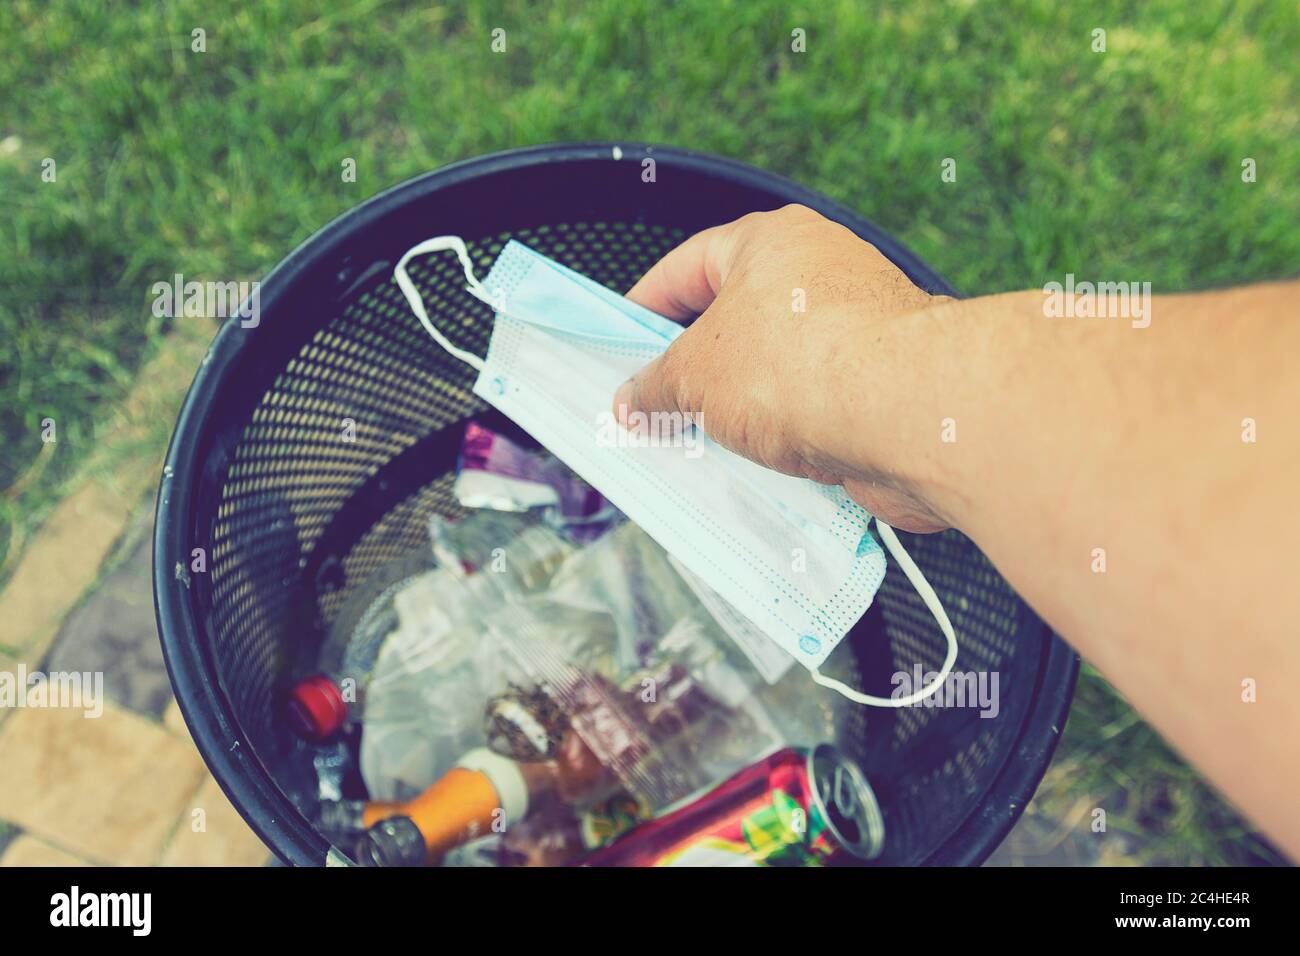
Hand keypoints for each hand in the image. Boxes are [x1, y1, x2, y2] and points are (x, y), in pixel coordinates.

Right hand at [613, 204, 954, 531]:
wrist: (911, 413)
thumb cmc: (801, 367)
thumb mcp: (696, 376)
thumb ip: (656, 386)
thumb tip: (631, 400)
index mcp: (771, 242)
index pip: (689, 264)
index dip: (646, 304)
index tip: (620, 341)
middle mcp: (820, 273)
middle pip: (736, 318)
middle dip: (694, 366)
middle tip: (655, 404)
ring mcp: (857, 327)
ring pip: (777, 368)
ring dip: (741, 407)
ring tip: (703, 445)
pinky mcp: (883, 381)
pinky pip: (815, 404)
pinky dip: (786, 432)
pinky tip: (760, 464)